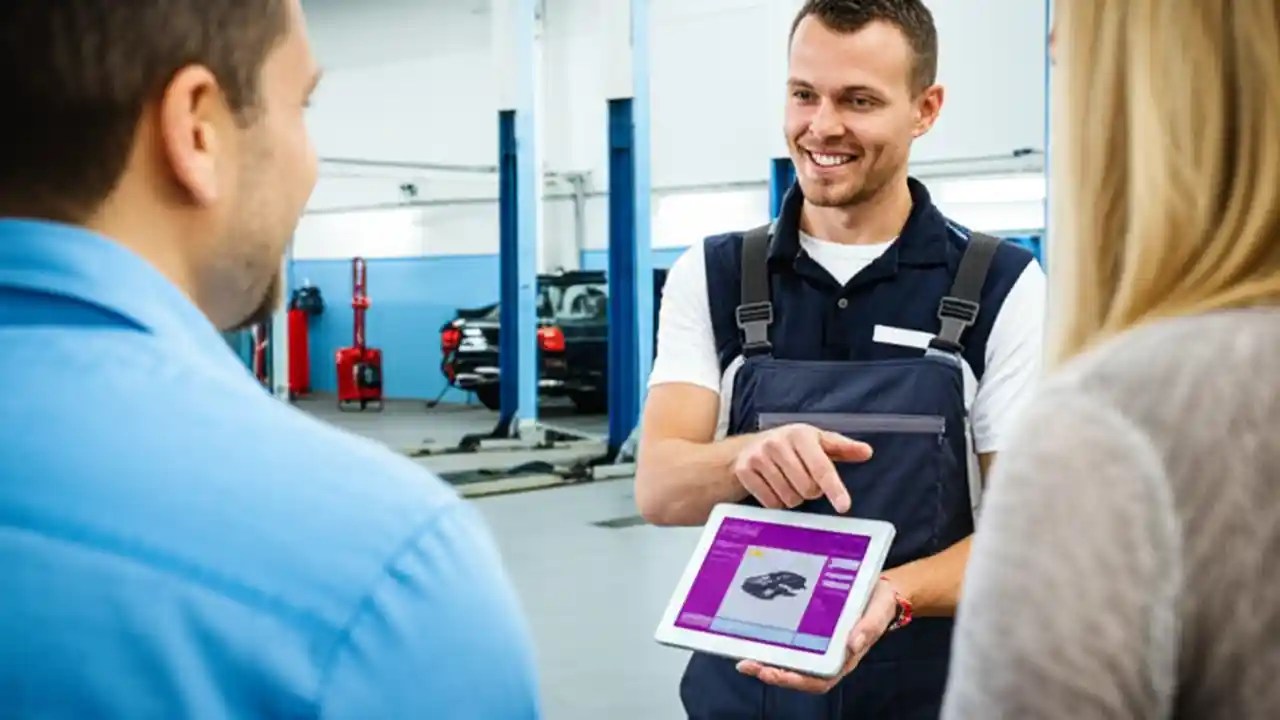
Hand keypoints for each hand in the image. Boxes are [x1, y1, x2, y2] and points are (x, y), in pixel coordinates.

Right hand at [733, 423, 872, 512]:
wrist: (749, 448)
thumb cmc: (792, 446)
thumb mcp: (818, 442)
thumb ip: (843, 448)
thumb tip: (867, 452)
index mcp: (801, 434)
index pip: (822, 467)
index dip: (835, 488)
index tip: (844, 506)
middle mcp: (778, 443)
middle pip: (807, 488)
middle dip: (810, 491)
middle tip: (804, 479)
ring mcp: (759, 456)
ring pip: (789, 498)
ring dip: (793, 497)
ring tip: (787, 481)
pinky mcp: (745, 471)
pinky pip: (770, 502)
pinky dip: (776, 502)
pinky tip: (773, 487)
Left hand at [736, 577, 898, 693]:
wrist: (882, 589)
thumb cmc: (881, 603)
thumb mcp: (878, 611)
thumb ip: (868, 628)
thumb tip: (853, 645)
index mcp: (845, 658)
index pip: (818, 680)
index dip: (794, 681)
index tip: (773, 674)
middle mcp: (829, 656)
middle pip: (798, 675)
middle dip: (772, 673)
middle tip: (747, 665)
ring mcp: (820, 645)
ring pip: (791, 662)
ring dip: (768, 663)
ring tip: (745, 658)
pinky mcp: (813, 632)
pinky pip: (792, 645)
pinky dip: (773, 646)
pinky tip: (756, 639)